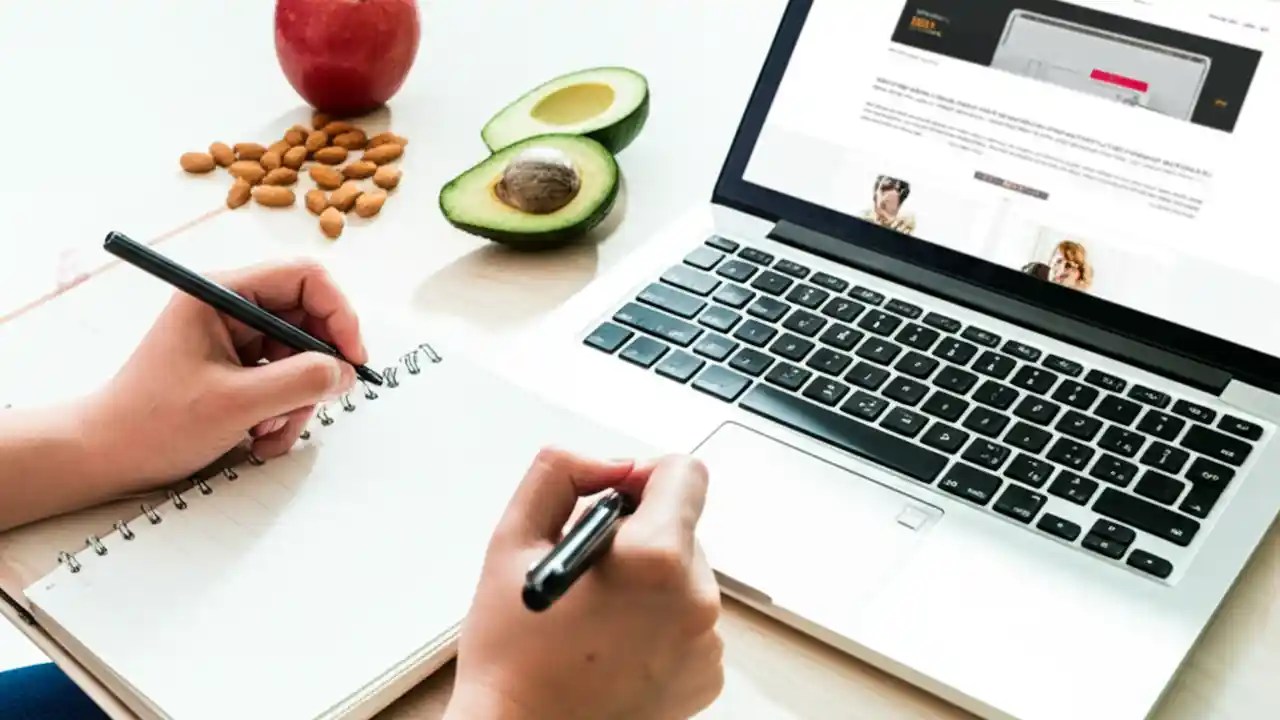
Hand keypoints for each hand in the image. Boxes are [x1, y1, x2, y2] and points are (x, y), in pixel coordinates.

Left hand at [86, 258, 364, 492]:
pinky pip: (285, 383)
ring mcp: (235, 341)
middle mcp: (231, 310)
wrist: (106, 457)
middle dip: (316, 369)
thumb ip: (299, 382)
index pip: (305, 279)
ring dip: (298, 401)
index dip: (339, 315)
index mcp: (222, 294)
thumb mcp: (236, 403)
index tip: (352, 358)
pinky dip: (284, 413)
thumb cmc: (152, 423)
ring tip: (270, 432)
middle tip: (314, 403)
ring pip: (301, 358)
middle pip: (309, 322)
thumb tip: (344, 372)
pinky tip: (259, 438)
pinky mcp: (238, 370)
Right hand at [445, 449, 723, 719]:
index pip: (685, 474)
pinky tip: (614, 643)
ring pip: (685, 575)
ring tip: (596, 614)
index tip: (615, 498)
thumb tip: (606, 464)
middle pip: (682, 527)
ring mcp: (706, 643)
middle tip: (589, 572)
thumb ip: (561, 474)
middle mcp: (695, 600)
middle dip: (637, 535)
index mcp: (656, 558)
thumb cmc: (512, 655)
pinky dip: (658, 622)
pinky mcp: (705, 675)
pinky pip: (690, 621)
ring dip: (649, 581)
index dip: (643, 476)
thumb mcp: (512, 540)